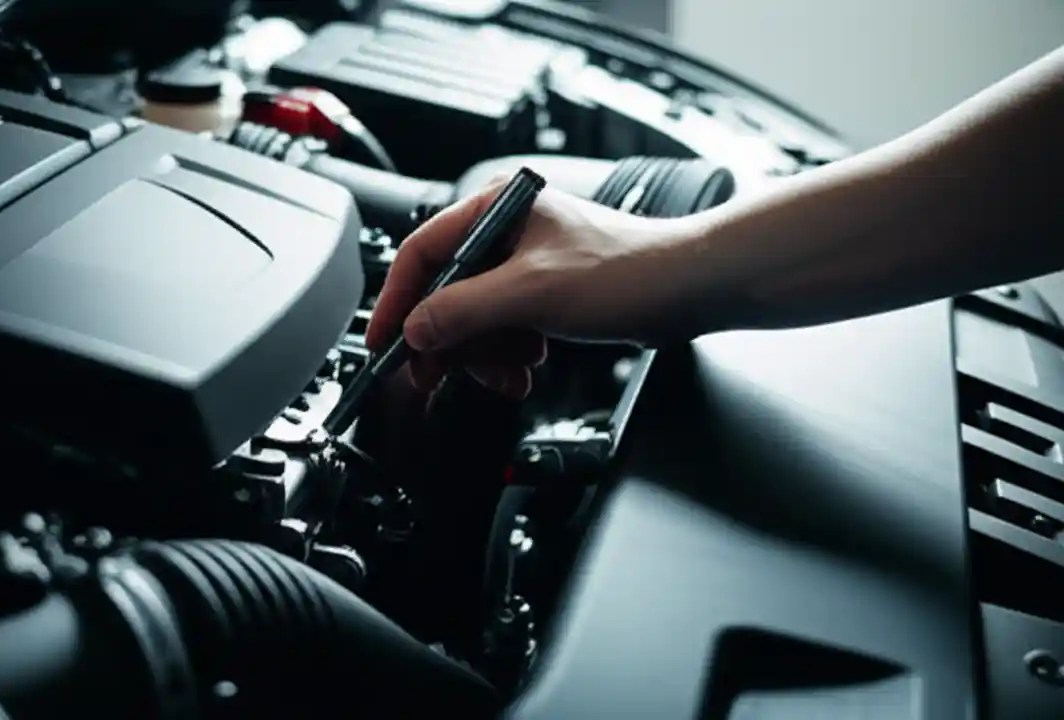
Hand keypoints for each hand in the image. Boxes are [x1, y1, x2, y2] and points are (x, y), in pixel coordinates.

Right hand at [366, 179, 703, 397]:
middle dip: (447, 341)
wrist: (687, 289)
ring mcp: (524, 265)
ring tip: (508, 373)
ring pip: (474, 319)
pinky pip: (503, 329)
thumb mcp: (531, 293)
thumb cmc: (628, 270)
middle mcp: (505, 233)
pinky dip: (507, 355)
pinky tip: (526, 368)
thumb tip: (416, 330)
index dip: (397, 302)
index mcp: (495, 210)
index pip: (422, 254)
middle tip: (436, 378)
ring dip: (484, 354)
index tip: (383, 342)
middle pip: (445, 293)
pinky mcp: (543, 293)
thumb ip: (464, 311)